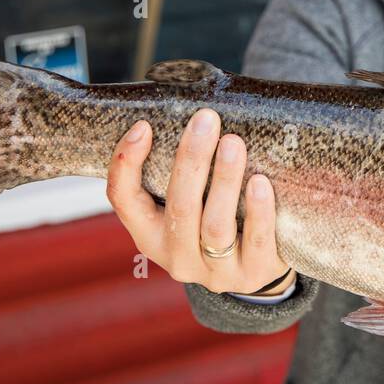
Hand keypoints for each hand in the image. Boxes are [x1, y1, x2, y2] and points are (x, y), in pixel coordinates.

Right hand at [106, 108, 294, 296]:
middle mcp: (177, 257)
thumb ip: (183, 167)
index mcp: (149, 235)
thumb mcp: (190, 201)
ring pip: (215, 226)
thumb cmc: (215, 217)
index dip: (126, 164)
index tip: (143, 126)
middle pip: (178, 208)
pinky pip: (256, 241)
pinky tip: (260, 182)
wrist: (257, 269)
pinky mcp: (254, 274)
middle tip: (206, 120)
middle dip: (191, 161)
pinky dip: (258, 211)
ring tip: (234, 143)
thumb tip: (192, 108)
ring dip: (224, 181)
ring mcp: (216, 272)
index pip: (123, 200)